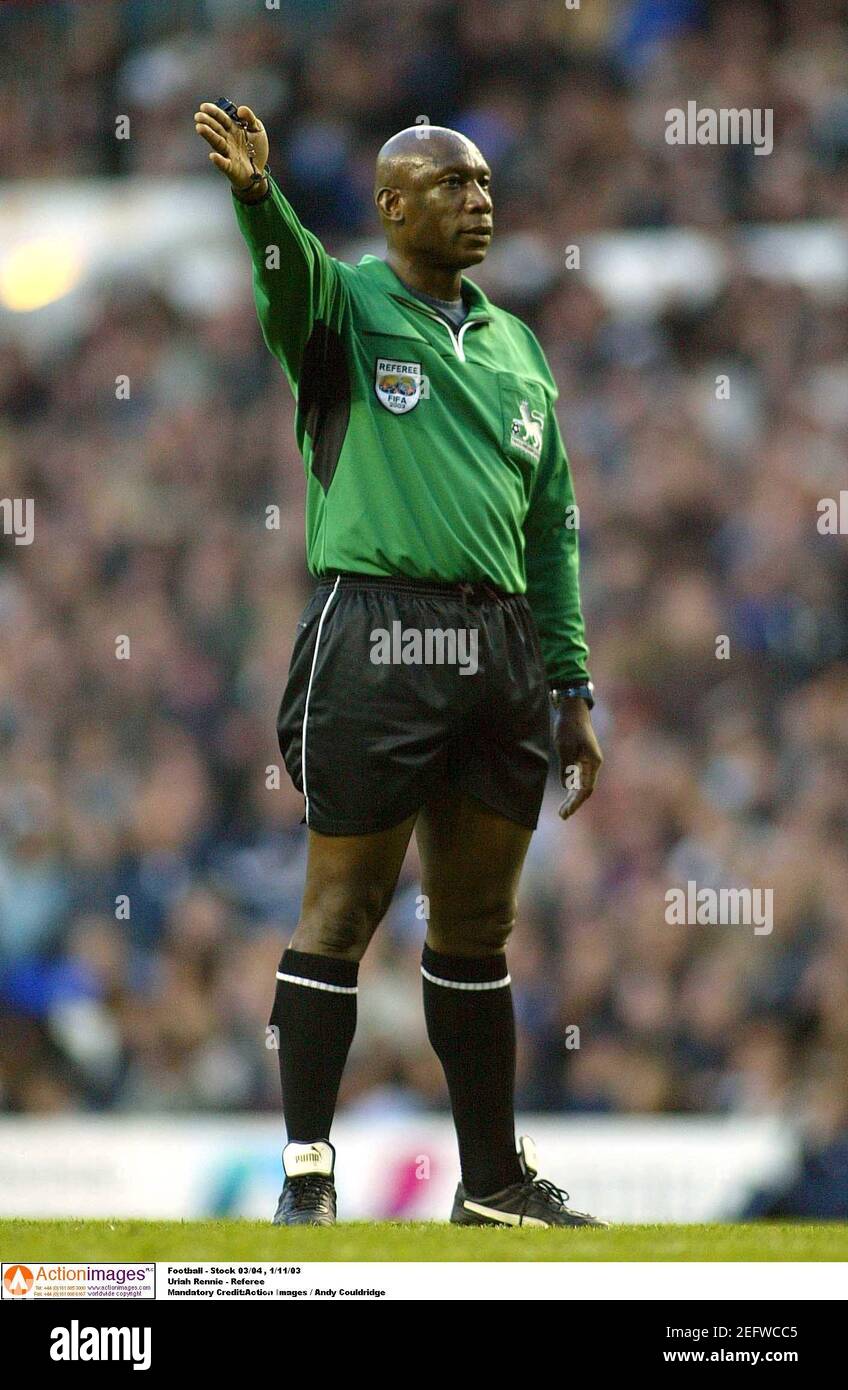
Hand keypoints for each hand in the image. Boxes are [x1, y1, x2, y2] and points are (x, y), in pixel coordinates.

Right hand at [193, 102, 268, 193]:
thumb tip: (240, 109)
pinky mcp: (231, 168)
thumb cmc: (256, 149)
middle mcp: (228, 140)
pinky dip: (218, 160)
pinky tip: (213, 156)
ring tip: (200, 128)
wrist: (259, 171)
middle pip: (216, 129)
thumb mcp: (257, 129)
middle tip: (198, 116)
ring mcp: (228, 154)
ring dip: (209, 135)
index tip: (204, 107)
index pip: (221, 118)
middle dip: (207, 122)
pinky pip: (224, 164)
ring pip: (217, 143)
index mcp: (233, 129)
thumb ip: (250, 118)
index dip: (213, 112)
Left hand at [553, 698, 602, 819]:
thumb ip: (566, 767)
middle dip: (574, 804)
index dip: (576, 802)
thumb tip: (567, 785)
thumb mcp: (564, 747)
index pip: (586, 788)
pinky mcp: (582, 758)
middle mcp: (594, 764)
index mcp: (593, 761)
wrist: (572, 709)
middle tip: (562, 816)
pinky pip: (579, 778)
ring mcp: (589, 761)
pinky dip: (573, 788)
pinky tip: (566, 796)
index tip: (566, 812)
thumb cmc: (569, 726)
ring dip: (573, 798)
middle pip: (585, 789)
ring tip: (563, 812)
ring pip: (582, 785)